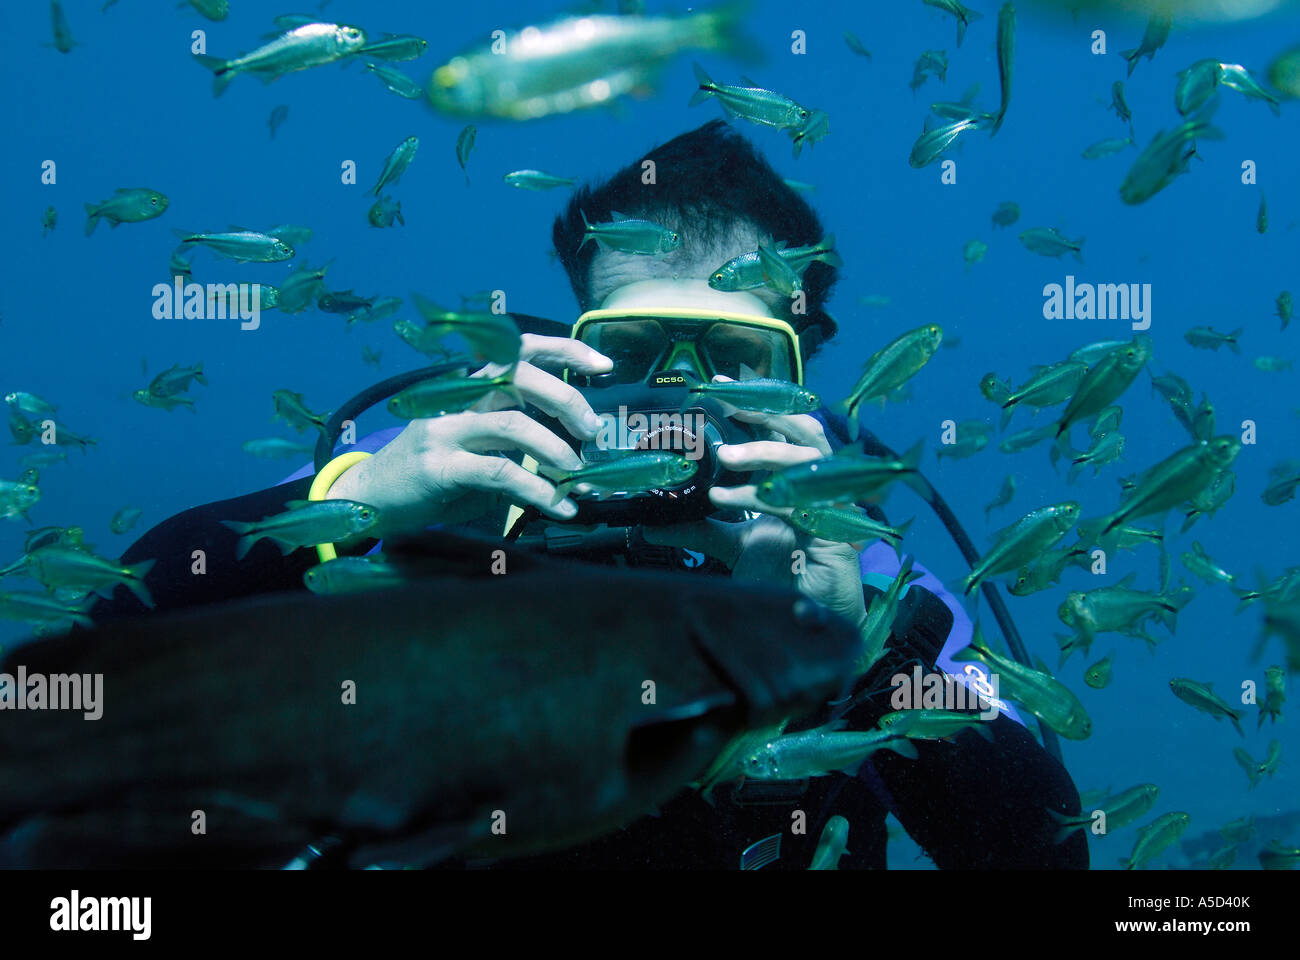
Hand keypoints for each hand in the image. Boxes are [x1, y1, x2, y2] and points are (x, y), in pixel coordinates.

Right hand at [326, 335, 611, 538]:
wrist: (372, 498)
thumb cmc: (435, 472)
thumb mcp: (479, 449)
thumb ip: (518, 444)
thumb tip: (578, 458)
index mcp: (469, 386)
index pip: (518, 349)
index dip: (563, 350)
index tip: (604, 364)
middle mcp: (456, 398)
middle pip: (519, 376)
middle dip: (566, 399)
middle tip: (592, 431)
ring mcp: (444, 430)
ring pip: (514, 424)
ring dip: (555, 449)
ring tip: (577, 475)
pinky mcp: (439, 467)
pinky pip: (500, 473)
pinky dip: (538, 491)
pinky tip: (558, 507)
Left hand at [642, 391, 867, 626]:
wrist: (812, 624)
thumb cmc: (782, 580)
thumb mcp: (732, 547)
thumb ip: (699, 529)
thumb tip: (652, 522)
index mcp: (797, 481)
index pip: (781, 429)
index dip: (754, 404)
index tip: (718, 385)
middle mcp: (818, 485)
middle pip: (801, 429)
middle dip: (764, 409)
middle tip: (725, 397)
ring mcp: (831, 505)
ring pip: (806, 457)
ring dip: (764, 449)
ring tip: (725, 453)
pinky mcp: (835, 532)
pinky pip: (795, 503)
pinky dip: (758, 496)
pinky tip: (725, 498)